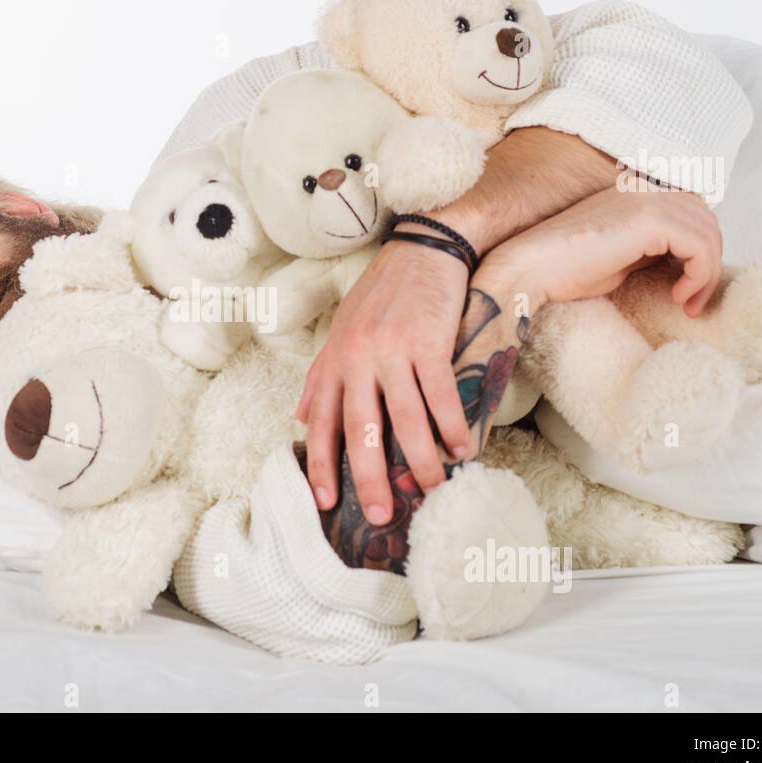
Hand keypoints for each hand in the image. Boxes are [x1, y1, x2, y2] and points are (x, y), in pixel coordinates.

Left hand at [296, 237, 471, 524]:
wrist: (421, 248)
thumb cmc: (382, 294)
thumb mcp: (340, 332)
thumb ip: (321, 376)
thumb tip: (297, 416)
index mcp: (335, 362)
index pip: (321, 422)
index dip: (322, 464)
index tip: (326, 501)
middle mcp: (358, 359)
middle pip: (360, 429)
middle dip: (369, 477)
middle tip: (382, 514)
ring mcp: (393, 350)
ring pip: (405, 418)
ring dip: (420, 459)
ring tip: (433, 488)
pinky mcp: (428, 341)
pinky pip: (440, 393)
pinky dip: (452, 424)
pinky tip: (464, 448)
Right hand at [484, 183, 722, 315]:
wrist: (530, 269)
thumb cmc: (563, 272)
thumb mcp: (619, 257)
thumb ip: (650, 250)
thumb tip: (682, 263)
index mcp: (634, 194)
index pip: (689, 214)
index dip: (696, 252)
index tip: (686, 291)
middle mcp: (645, 189)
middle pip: (705, 220)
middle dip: (707, 264)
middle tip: (692, 303)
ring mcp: (648, 199)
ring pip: (709, 232)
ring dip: (706, 273)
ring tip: (687, 303)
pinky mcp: (651, 219)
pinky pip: (700, 245)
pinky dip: (700, 274)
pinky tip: (678, 296)